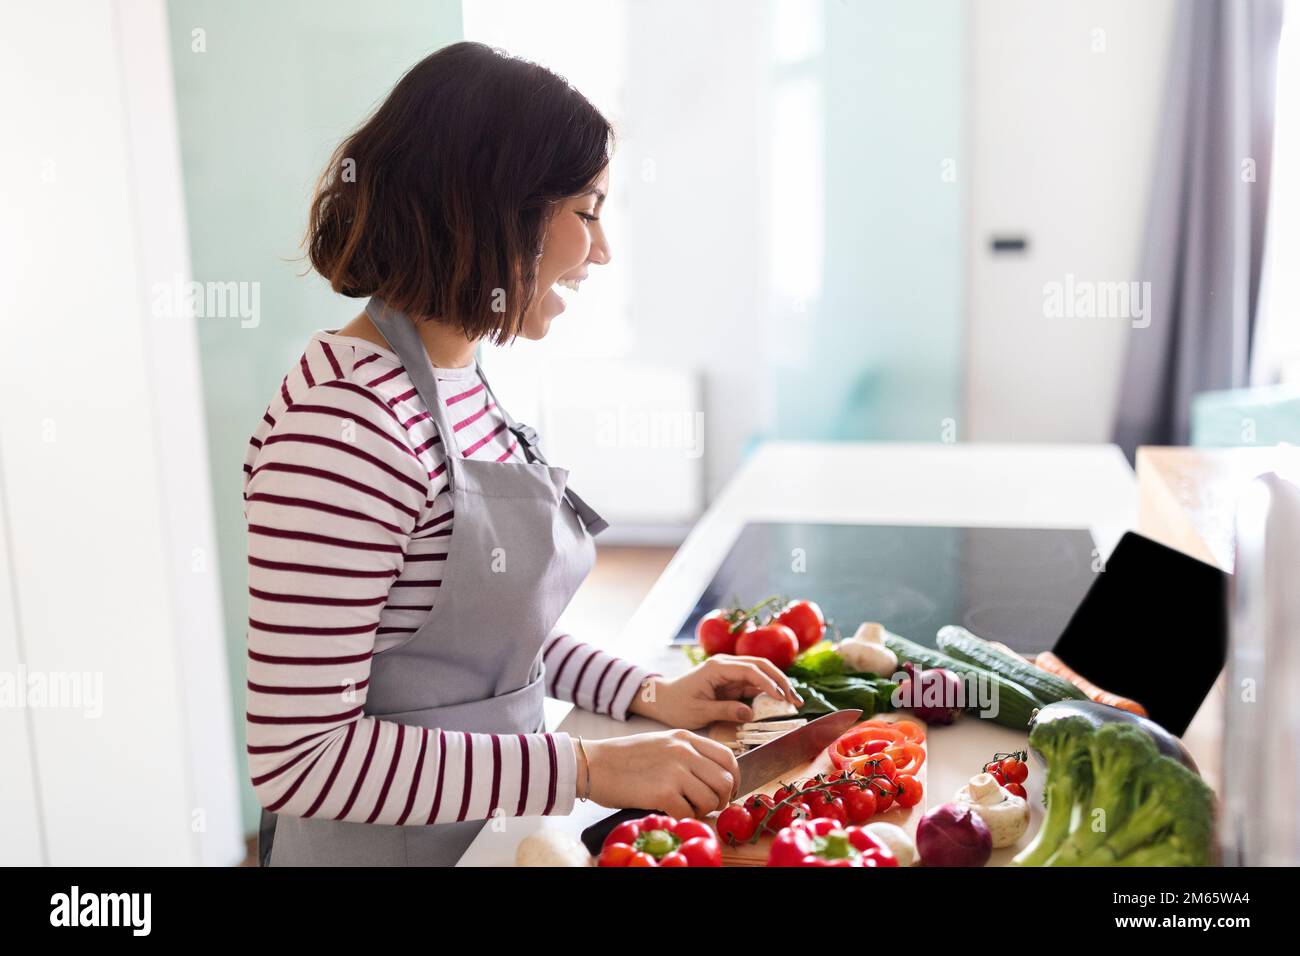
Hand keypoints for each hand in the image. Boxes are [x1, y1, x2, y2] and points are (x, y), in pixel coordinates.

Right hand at [582, 730, 739, 817]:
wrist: (593, 764)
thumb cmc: (624, 757)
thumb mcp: (662, 744)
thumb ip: (688, 754)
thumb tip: (712, 777)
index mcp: (685, 738)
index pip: (728, 757)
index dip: (734, 778)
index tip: (728, 791)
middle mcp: (684, 751)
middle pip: (725, 781)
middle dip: (722, 799)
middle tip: (709, 806)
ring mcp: (674, 771)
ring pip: (711, 799)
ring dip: (702, 811)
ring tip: (685, 808)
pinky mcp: (662, 792)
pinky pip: (688, 813)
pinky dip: (683, 818)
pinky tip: (670, 812)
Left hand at [628, 655, 803, 729]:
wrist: (661, 699)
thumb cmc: (676, 705)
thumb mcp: (699, 712)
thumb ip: (725, 711)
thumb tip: (750, 713)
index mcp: (716, 668)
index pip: (750, 670)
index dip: (768, 682)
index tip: (782, 697)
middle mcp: (725, 665)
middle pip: (760, 665)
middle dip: (780, 680)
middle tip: (795, 699)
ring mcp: (729, 671)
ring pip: (760, 672)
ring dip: (778, 684)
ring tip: (793, 700)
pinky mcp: (730, 680)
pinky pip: (753, 682)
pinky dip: (768, 690)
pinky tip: (779, 701)